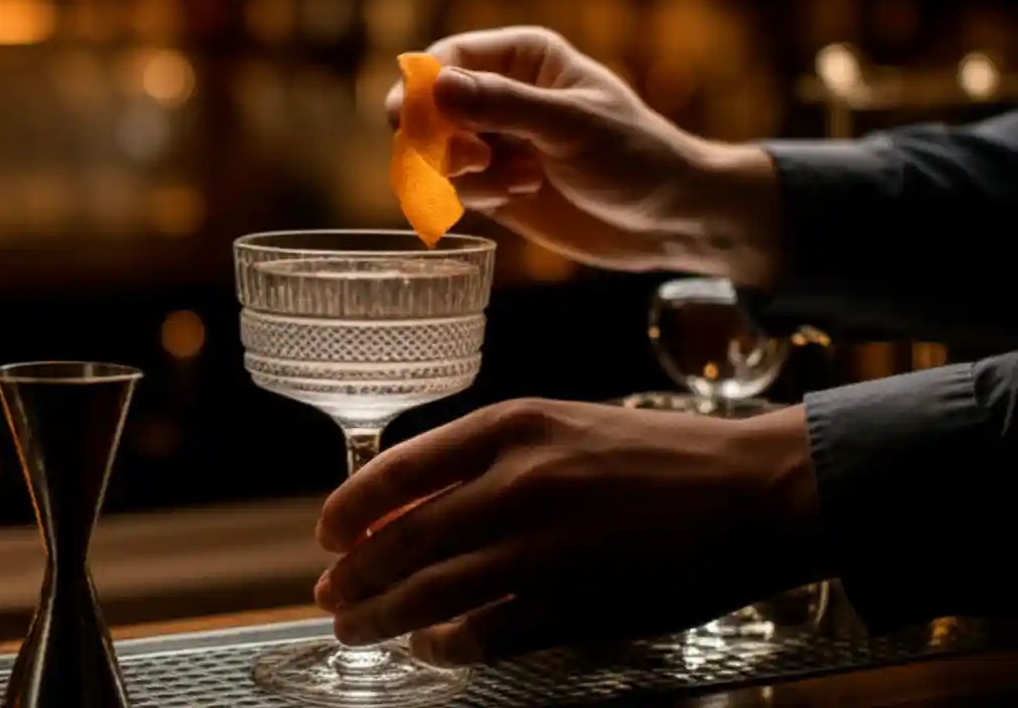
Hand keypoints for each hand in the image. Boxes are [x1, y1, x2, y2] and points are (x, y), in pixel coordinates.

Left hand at [313, 399, 824, 665]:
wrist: (752, 489)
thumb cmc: (657, 454)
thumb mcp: (563, 429)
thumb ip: (488, 461)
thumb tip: (410, 504)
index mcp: (513, 428)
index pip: (399, 469)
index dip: (349, 508)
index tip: (325, 535)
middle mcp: (520, 482)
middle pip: (405, 539)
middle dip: (355, 575)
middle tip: (330, 597)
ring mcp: (548, 546)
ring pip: (434, 592)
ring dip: (385, 617)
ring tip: (358, 629)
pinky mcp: (579, 602)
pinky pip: (489, 632)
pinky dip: (449, 646)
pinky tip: (432, 649)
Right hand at [388, 26, 783, 289]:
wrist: (668, 218)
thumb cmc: (636, 157)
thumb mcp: (572, 126)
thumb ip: (504, 105)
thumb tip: (435, 87)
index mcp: (521, 57)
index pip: (445, 59)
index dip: (422, 92)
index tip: (419, 125)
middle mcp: (499, 95)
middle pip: (426, 108)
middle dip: (437, 139)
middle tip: (472, 160)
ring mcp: (494, 143)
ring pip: (433, 154)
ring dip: (462, 173)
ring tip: (518, 180)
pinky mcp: (493, 187)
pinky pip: (452, 189)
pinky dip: (475, 196)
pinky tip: (523, 192)